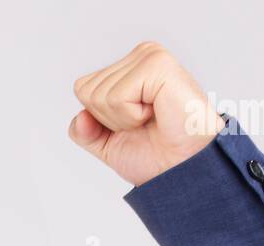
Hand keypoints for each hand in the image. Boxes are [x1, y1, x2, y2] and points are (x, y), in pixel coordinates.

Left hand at [68, 41, 223, 186]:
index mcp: (128, 68)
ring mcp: (149, 56)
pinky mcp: (157, 64)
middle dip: (110, 120)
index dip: (100, 119)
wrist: (183, 171)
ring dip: (123, 120)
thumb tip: (80, 118)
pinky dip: (133, 116)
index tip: (132, 126)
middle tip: (143, 125)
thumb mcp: (109, 146)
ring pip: (100, 95)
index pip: (83, 89)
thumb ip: (86, 132)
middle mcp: (139, 56)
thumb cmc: (157, 156)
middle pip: (87, 92)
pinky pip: (117, 97)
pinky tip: (157, 113)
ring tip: (152, 119)